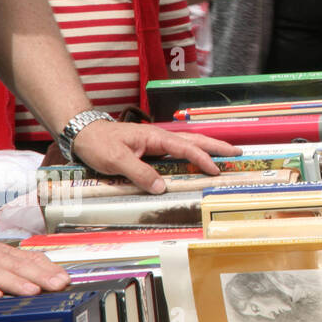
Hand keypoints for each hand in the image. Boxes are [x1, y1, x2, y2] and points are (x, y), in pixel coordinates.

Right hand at [0, 241, 69, 298]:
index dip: (47, 268)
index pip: (28, 257)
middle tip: (54, 285)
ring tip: (31, 291)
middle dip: (37, 275)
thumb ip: (21, 268)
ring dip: (13, 281)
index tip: (64, 279)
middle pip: (14, 263)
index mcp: (0, 252)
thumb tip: (53, 279)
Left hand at [72, 121, 241, 194]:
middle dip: (217, 146)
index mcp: (155, 138)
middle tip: (237, 153)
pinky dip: (193, 153)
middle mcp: (160, 138)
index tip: (216, 169)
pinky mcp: (151, 149)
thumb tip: (162, 187)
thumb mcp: (116, 160)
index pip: (186, 147)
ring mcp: (156, 143)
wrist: (84, 133)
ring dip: (208, 148)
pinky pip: (178, 151)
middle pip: (195, 140)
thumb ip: (140, 173)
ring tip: (225, 154)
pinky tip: (197, 159)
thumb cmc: (99, 144)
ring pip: (188, 143)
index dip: (202, 158)